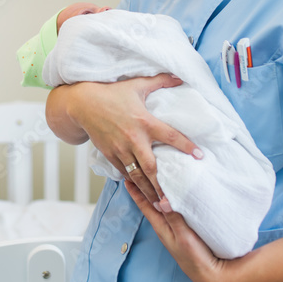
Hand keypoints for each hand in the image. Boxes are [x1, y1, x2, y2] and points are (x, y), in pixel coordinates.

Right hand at [64, 74, 201, 205]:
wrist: (82, 104)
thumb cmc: (111, 93)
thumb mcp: (137, 84)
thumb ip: (160, 81)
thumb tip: (180, 77)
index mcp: (144, 121)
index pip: (170, 136)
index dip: (186, 146)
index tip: (199, 156)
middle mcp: (133, 139)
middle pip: (152, 167)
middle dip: (163, 185)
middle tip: (175, 200)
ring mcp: (120, 149)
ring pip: (137, 175)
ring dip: (149, 191)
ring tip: (160, 205)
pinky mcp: (110, 155)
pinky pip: (124, 172)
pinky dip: (134, 183)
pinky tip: (142, 192)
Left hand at [125, 180, 233, 281]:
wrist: (210, 273)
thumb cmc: (195, 257)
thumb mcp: (184, 237)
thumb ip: (174, 219)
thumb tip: (162, 200)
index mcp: (162, 227)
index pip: (146, 205)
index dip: (136, 192)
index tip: (127, 178)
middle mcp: (166, 226)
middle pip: (151, 203)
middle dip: (144, 188)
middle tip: (137, 173)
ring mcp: (174, 228)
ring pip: (161, 206)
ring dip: (156, 193)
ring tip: (152, 179)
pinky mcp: (184, 229)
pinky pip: (173, 210)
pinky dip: (169, 200)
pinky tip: (173, 196)